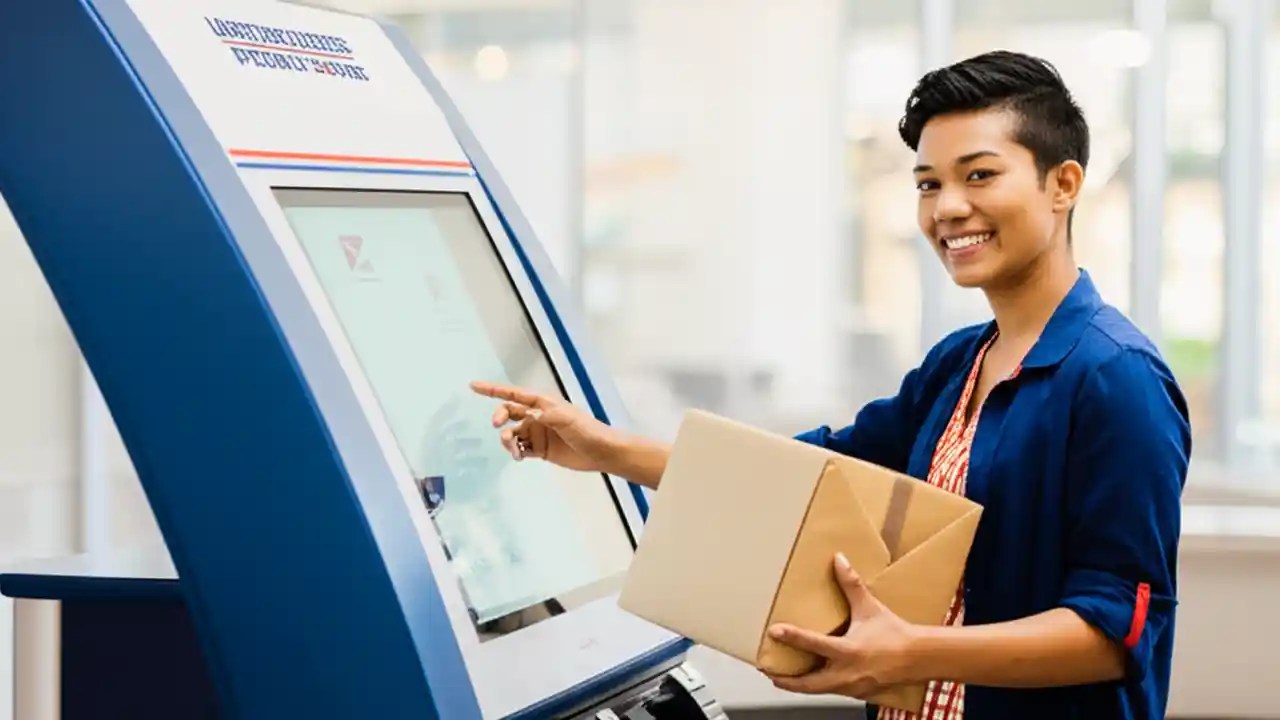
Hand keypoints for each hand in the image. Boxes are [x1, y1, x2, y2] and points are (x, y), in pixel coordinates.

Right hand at [469, 380, 624, 473]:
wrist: (600, 452)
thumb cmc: (587, 430)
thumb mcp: (568, 420)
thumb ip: (548, 416)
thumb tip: (530, 416)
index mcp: (543, 404)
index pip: (513, 394)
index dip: (493, 390)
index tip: (473, 386)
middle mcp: (537, 416)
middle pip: (509, 412)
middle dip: (500, 417)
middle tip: (499, 426)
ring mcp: (537, 433)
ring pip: (512, 433)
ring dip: (508, 440)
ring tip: (515, 450)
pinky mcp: (540, 450)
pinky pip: (520, 449)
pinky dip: (515, 452)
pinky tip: (519, 457)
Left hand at [763, 553, 918, 698]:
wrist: (919, 657)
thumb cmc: (895, 634)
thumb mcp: (870, 608)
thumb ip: (851, 585)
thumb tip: (839, 560)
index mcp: (847, 651)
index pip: (812, 644)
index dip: (791, 637)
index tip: (773, 631)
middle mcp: (846, 673)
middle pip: (807, 683)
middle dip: (785, 680)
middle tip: (769, 673)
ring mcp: (851, 686)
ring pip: (819, 690)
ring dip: (801, 685)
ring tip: (785, 678)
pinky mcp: (858, 693)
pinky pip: (833, 691)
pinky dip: (820, 686)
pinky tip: (815, 679)